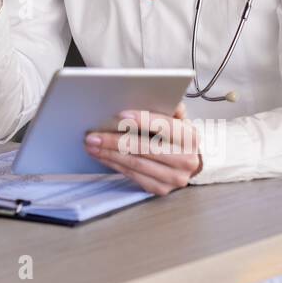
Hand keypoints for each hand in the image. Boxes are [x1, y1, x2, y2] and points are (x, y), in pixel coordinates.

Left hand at [83, 102, 202, 195]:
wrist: (186, 163)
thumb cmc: (174, 137)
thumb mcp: (177, 119)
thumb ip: (169, 106)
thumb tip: (157, 93)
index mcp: (190, 137)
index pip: (164, 126)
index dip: (142, 120)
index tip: (120, 115)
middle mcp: (187, 159)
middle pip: (145, 148)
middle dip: (115, 141)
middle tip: (93, 135)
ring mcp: (174, 177)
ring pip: (135, 163)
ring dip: (109, 153)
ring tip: (91, 145)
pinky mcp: (161, 189)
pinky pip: (133, 175)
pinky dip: (114, 164)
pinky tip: (101, 156)